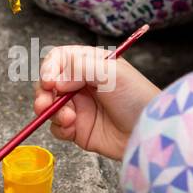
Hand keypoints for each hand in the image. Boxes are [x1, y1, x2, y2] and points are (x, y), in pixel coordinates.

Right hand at [35, 46, 160, 161]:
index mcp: (91, 64)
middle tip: (45, 101)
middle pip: (49, 83)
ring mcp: (79, 107)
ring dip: (51, 111)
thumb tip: (55, 81)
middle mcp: (82, 84)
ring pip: (49, 105)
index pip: (60, 59)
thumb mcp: (111, 73)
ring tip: (67, 117)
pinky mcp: (78, 129)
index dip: (50, 68)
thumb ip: (79, 69)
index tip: (50, 81)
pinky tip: (72, 127)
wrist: (149, 132)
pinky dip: (59, 127)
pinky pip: (57, 127)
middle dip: (43, 92)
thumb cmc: (138, 98)